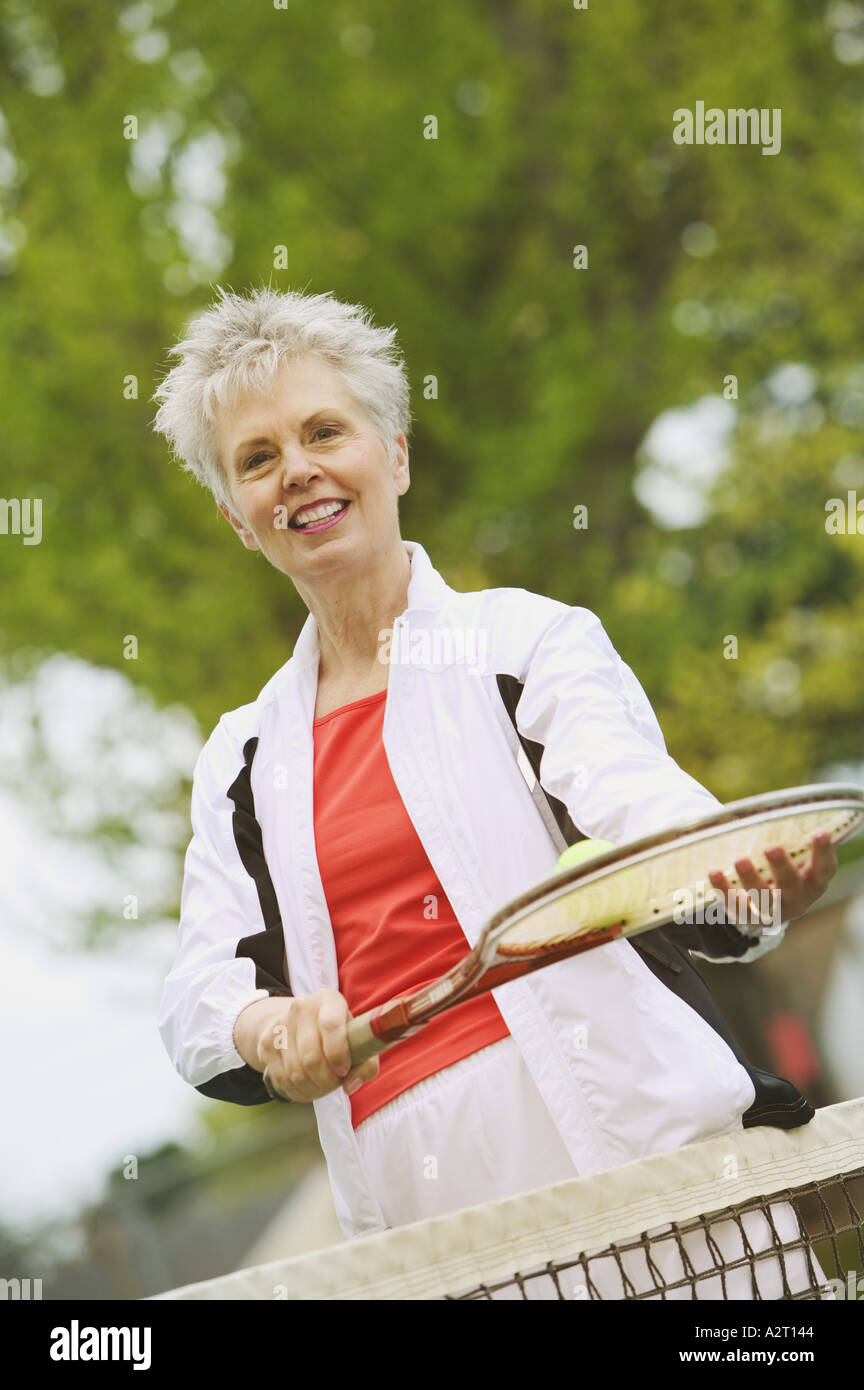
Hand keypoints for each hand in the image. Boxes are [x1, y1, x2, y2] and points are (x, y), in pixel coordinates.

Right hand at [234, 991, 379, 1101]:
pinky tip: (308, 1088)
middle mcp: (302, 1007)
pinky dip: (298, 1092)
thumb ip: (366, 1064)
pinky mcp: (266, 1042)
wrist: (298, 1022)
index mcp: (329, 1000)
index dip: (338, 1054)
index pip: (331, 1026)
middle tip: (335, 1084)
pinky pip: (282, 1079)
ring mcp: (280, 1024)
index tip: (343, 1071)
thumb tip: (351, 1086)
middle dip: (327, 1080)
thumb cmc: (337, 1035)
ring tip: (323, 1087)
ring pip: (295, 1072)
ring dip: (313, 1089)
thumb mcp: (357, 1041)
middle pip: (311, 1057)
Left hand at [708, 832, 837, 927]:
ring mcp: (773, 911)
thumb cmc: (787, 874)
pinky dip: (723, 889)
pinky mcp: (748, 917)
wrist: (770, 911)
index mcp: (813, 882)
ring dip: (751, 879)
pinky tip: (714, 872)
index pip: (824, 868)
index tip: (820, 832)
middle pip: (791, 885)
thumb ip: (797, 843)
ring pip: (762, 899)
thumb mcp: (799, 862)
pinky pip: (735, 904)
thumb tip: (786, 806)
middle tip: (771, 848)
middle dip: (782, 866)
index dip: (824, 852)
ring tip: (740, 860)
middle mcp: (796, 898)